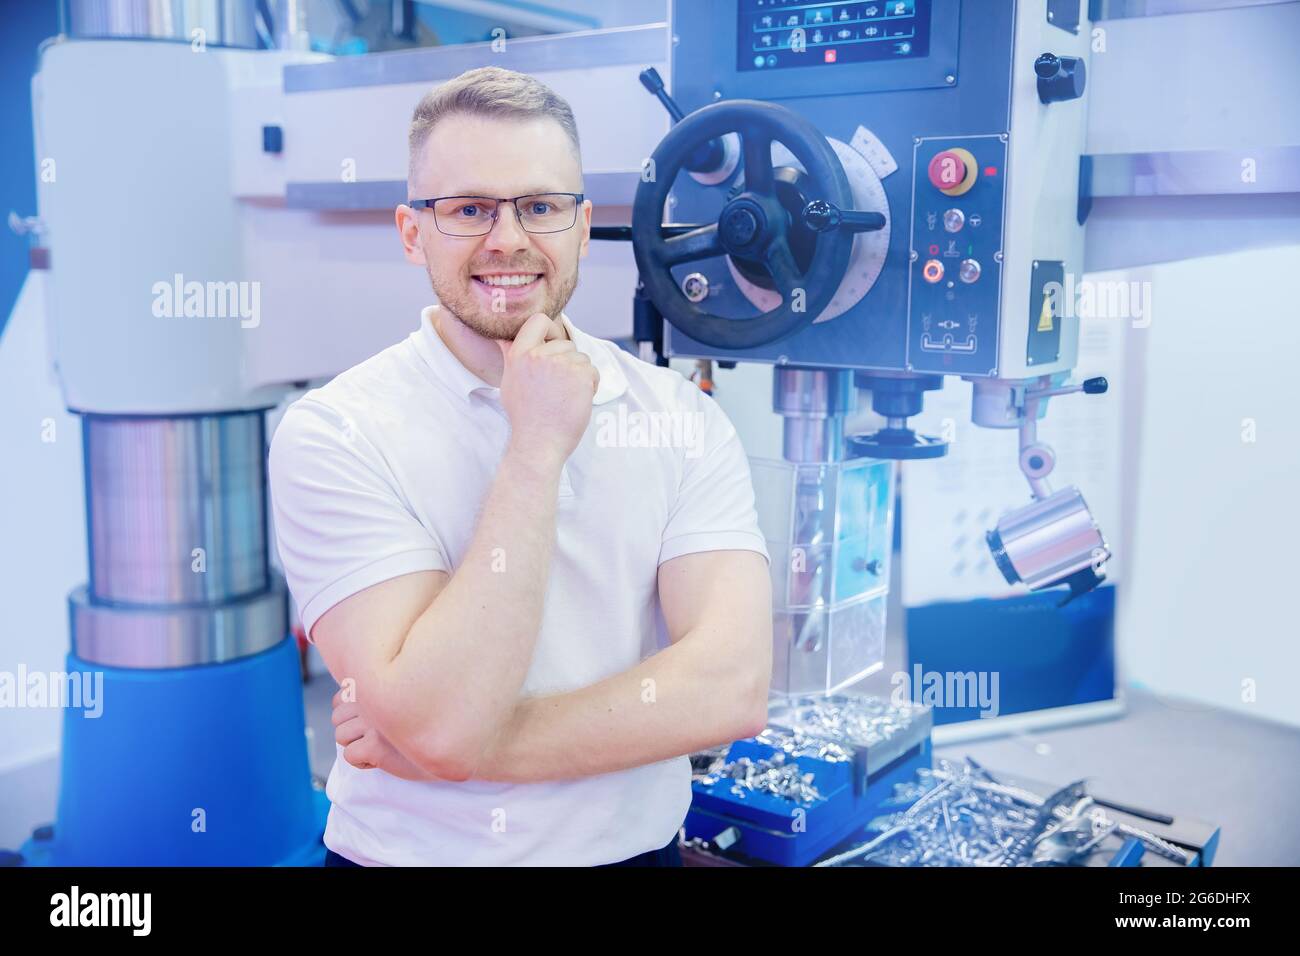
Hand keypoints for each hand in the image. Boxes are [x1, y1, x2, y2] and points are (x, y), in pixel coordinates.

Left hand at [331, 686, 435, 780]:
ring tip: (380, 746)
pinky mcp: (375, 746)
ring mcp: (374, 722)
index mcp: (377, 685)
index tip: (371, 721)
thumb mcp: (401, 698)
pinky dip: (362, 761)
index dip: (351, 713)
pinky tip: (381, 759)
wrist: (450, 745)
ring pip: (341, 736)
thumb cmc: (426, 722)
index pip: (339, 698)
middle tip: (376, 736)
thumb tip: (346, 699)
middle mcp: (374, 700)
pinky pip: (350, 755)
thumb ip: (376, 693)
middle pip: (337, 718)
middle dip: (351, 730)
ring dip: (357, 745)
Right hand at [495, 313, 598, 470]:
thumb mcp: (509, 382)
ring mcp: (561, 365)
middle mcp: (539, 356)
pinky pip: (593, 371)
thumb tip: (501, 337)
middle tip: (558, 387)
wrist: (538, 444)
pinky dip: (591, 385)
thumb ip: (511, 357)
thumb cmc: (524, 417)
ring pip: (582, 358)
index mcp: (519, 355)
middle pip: (566, 343)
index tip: (553, 343)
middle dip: (568, 362)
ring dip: (580, 374)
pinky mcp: (580, 376)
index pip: (539, 320)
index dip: (551, 329)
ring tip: (566, 396)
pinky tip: (576, 400)